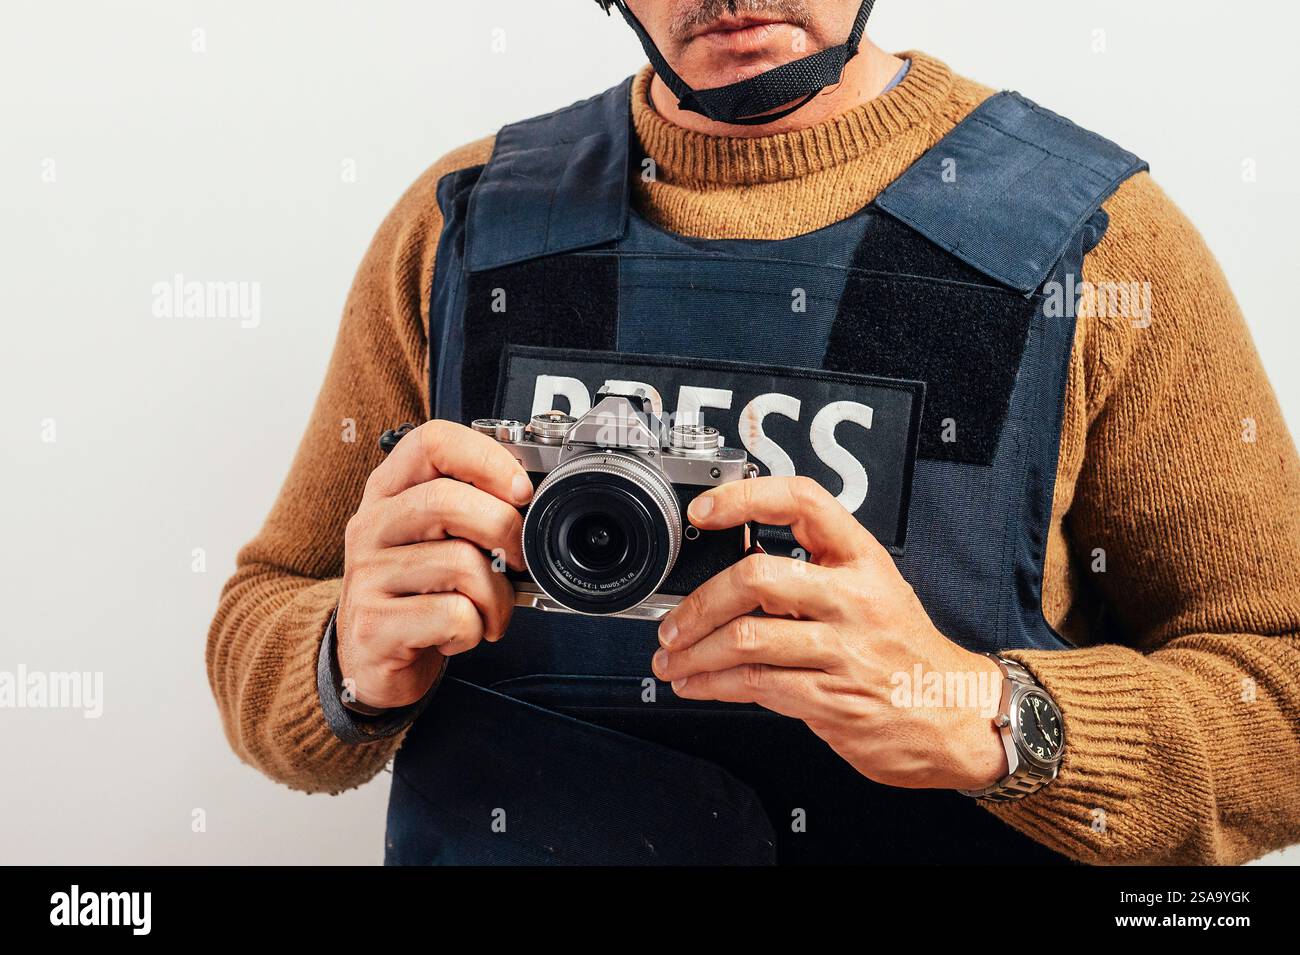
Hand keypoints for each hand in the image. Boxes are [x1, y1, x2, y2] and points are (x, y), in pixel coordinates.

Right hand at [336, 420, 532, 709]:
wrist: (374, 661)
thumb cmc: (417, 594)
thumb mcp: (438, 540)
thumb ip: (471, 510)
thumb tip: (528, 496)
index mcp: (389, 492)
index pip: (431, 442)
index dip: (485, 457)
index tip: (520, 490)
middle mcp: (371, 526)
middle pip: (447, 501)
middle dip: (503, 530)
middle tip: (516, 561)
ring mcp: (366, 576)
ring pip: (460, 563)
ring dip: (496, 596)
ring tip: (487, 611)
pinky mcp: (374, 626)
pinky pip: (453, 616)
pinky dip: (475, 630)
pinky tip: (457, 636)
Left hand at [651, 476, 1007, 790]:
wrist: (956, 716)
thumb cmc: (907, 653)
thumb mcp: (876, 590)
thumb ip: (815, 573)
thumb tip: (736, 571)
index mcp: (863, 560)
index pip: (803, 503)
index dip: (746, 498)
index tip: (706, 511)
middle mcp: (854, 599)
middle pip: (757, 577)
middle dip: (700, 603)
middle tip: (674, 621)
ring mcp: (844, 651)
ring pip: (746, 639)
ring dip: (695, 652)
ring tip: (674, 659)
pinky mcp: (833, 699)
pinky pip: (756, 686)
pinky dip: (713, 685)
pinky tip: (698, 685)